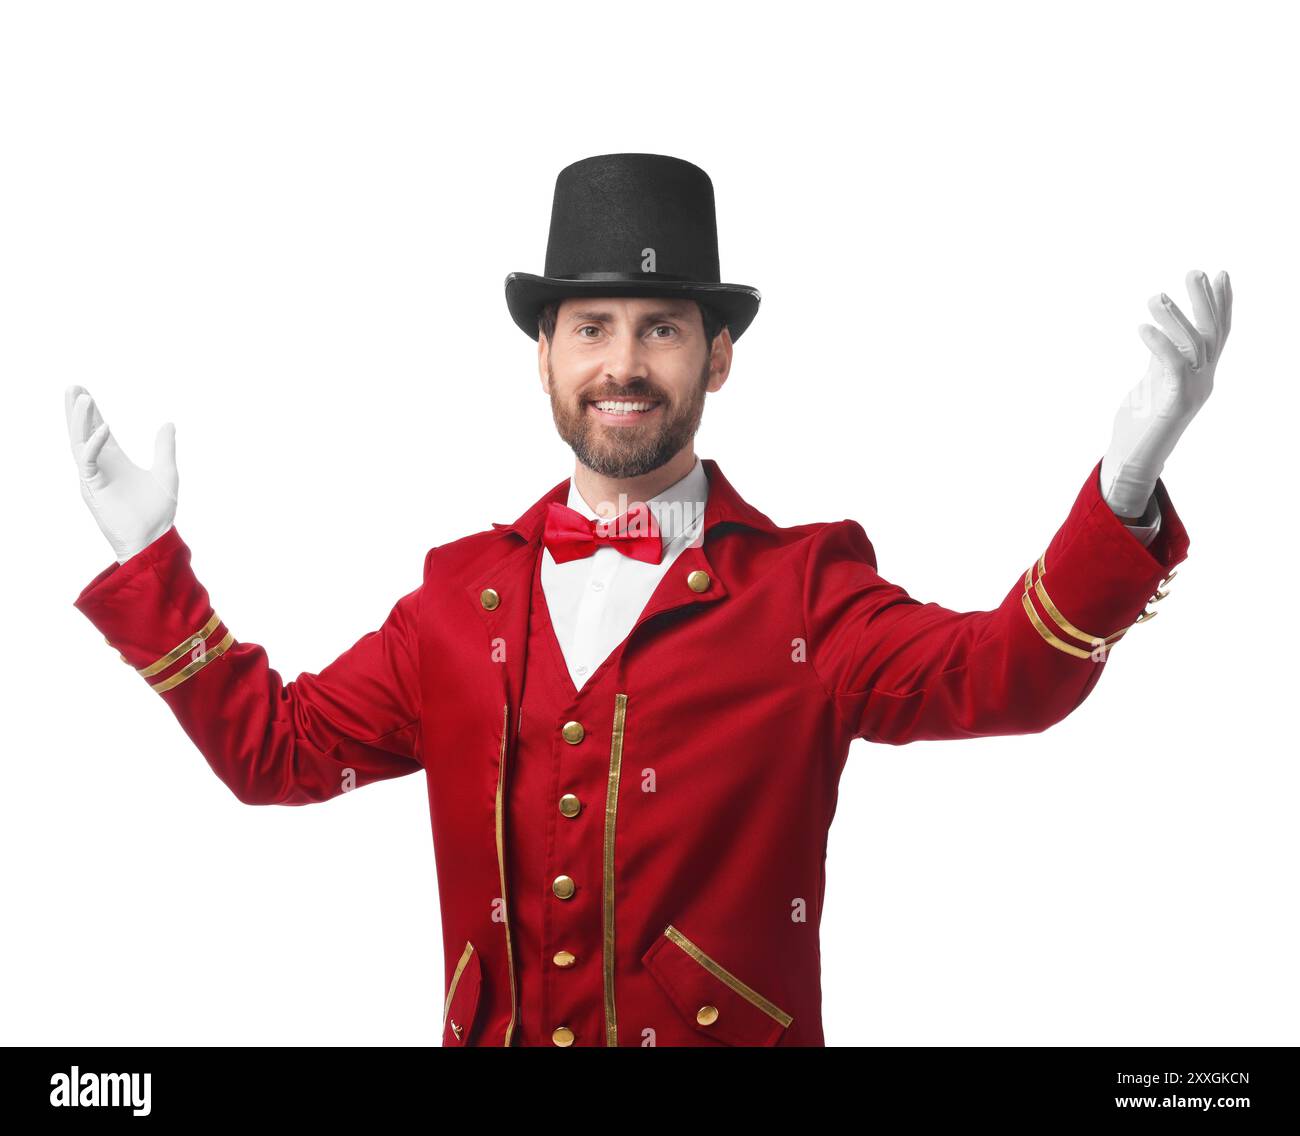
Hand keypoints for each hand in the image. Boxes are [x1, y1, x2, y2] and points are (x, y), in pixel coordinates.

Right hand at [65, 386, 178, 562]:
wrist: (154, 539)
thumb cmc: (158, 513)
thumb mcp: (166, 473)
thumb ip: (164, 448)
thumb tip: (168, 424)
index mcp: (116, 461)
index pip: (98, 430)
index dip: (93, 412)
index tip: (85, 392)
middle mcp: (101, 467)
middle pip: (83, 432)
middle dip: (77, 410)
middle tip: (73, 386)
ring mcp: (94, 477)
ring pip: (79, 442)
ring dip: (79, 420)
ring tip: (80, 397)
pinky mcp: (93, 488)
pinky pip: (88, 461)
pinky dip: (93, 443)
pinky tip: (103, 428)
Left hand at [1100, 268, 1231, 517]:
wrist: (1132, 460)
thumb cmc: (1139, 423)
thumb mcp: (1152, 381)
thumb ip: (1161, 359)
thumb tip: (1161, 331)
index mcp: (1199, 374)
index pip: (1217, 333)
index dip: (1221, 304)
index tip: (1220, 273)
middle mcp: (1203, 381)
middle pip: (1212, 334)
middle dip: (1206, 301)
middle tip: (1194, 271)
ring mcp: (1192, 392)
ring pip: (1195, 346)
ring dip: (1176, 318)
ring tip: (1155, 297)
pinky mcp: (1175, 403)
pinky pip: (1172, 366)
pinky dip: (1159, 344)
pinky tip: (1142, 327)